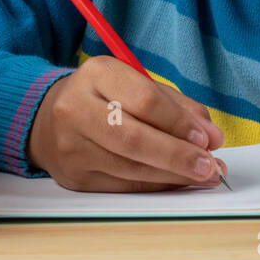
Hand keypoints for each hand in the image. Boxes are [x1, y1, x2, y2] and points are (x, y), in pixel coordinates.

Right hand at [25, 55, 226, 191]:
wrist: (48, 119)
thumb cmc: (104, 98)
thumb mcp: (135, 84)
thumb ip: (175, 105)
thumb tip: (211, 137)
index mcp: (96, 74)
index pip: (144, 100)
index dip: (180, 122)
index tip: (209, 139)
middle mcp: (76, 109)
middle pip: (133, 138)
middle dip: (178, 155)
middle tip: (211, 166)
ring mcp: (71, 146)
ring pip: (131, 168)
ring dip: (174, 175)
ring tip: (205, 175)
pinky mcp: (75, 177)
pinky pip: (124, 185)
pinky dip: (157, 185)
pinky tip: (178, 181)